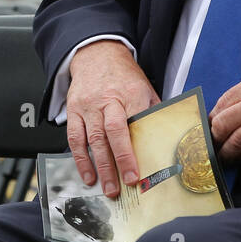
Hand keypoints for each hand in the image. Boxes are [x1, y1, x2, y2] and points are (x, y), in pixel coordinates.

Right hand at [64, 41, 159, 197]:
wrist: (98, 53)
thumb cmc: (125, 76)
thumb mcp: (145, 89)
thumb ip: (153, 113)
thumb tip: (167, 140)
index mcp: (130, 95)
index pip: (133, 126)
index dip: (133, 151)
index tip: (138, 173)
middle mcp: (107, 100)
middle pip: (110, 134)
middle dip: (116, 163)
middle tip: (122, 187)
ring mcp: (88, 106)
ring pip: (91, 139)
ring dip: (98, 166)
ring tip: (106, 188)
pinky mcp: (74, 110)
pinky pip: (74, 137)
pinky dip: (79, 158)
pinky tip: (87, 174)